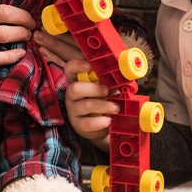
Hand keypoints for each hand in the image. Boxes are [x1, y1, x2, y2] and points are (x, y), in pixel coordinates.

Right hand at [34, 30, 114, 151]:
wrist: (102, 126)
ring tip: (116, 108)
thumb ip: (110, 82)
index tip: (89, 66)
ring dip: (104, 106)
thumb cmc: (103, 102)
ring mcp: (73, 111)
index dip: (76, 66)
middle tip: (107, 91)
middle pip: (74, 88)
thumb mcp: (106, 90)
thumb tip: (122, 77)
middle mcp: (72, 95)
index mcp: (78, 81)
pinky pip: (88, 123)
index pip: (69, 69)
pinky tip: (108, 120)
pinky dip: (101, 122)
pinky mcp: (78, 126)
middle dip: (94, 89)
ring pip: (85, 106)